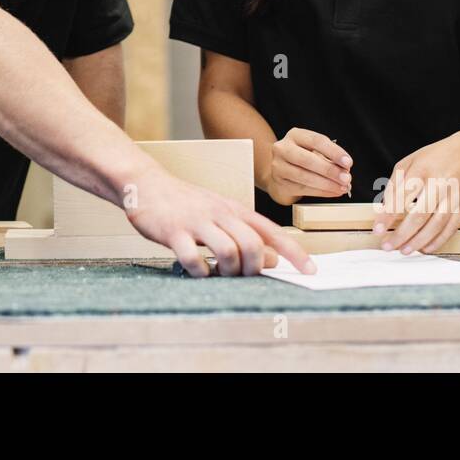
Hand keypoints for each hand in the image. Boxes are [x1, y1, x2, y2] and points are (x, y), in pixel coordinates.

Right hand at [125, 167, 316, 276]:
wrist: (148, 184)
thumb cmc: (188, 204)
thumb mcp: (221, 214)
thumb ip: (245, 234)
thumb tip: (271, 259)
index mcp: (235, 210)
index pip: (272, 232)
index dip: (294, 252)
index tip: (311, 270)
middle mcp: (220, 214)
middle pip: (252, 245)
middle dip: (253, 268)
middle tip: (242, 275)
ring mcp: (197, 222)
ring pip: (227, 252)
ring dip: (228, 271)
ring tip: (219, 273)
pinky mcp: (174, 232)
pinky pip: (193, 259)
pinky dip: (200, 272)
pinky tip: (198, 271)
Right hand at [266, 128, 352, 205]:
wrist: (281, 170)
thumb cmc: (303, 158)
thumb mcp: (314, 150)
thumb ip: (328, 157)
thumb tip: (345, 170)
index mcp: (295, 135)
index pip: (316, 141)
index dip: (334, 152)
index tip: (348, 162)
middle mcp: (283, 149)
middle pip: (307, 160)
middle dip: (330, 170)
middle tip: (346, 178)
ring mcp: (278, 167)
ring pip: (304, 177)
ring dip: (327, 184)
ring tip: (342, 187)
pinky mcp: (280, 183)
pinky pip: (303, 189)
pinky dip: (321, 192)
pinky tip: (333, 192)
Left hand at [373, 128, 459, 255]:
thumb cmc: (436, 156)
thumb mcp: (411, 160)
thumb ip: (396, 183)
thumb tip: (384, 208)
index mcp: (422, 169)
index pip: (401, 196)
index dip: (388, 215)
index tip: (377, 229)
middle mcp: (439, 183)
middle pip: (419, 214)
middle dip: (402, 234)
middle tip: (388, 246)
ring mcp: (453, 195)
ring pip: (436, 224)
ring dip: (419, 241)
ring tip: (404, 251)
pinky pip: (452, 227)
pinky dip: (439, 240)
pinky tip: (426, 248)